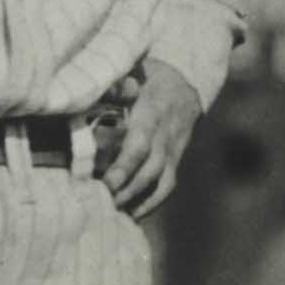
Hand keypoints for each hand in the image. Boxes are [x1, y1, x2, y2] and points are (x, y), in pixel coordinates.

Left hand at [97, 57, 202, 217]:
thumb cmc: (150, 76)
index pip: (141, 144)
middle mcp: (166, 135)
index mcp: (153, 112)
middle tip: (102, 203)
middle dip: (127, 189)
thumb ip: (119, 81)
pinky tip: (131, 215)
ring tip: (112, 213)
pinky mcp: (175, 160)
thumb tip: (98, 89)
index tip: (106, 182)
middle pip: (150, 169)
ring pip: (160, 181)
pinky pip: (167, 186)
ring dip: (137, 199)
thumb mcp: (137, 69)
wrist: (185, 83)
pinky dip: (150, 203)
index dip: (124, 166)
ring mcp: (173, 150)